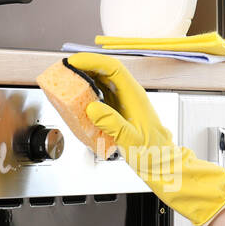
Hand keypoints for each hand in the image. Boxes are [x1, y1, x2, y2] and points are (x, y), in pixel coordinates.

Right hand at [64, 52, 224, 225]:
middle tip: (64, 70)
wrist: (161, 164)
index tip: (75, 61)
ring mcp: (123, 102)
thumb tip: (94, 109)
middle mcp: (129, 95)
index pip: (114, 68)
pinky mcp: (117, 111)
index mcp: (135, 96)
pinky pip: (100, 96)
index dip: (93, 61)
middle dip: (84, 67)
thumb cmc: (153, 154)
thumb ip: (114, 124)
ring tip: (65, 81)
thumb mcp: (132, 141)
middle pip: (105, 71)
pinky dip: (86, 94)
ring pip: (101, 82)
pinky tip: (75, 100)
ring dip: (83, 79)